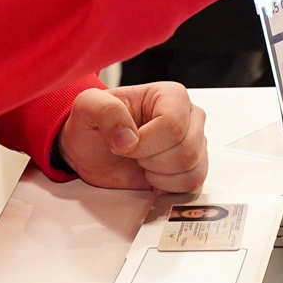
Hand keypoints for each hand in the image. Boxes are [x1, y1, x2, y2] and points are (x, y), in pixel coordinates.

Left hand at [57, 83, 209, 191]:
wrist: (93, 154)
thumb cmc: (94, 127)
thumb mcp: (87, 108)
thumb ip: (105, 111)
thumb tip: (129, 137)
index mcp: (170, 95)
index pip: (172, 126)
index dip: (145, 144)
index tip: (123, 145)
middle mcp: (189, 117)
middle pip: (186, 150)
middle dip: (151, 161)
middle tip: (132, 155)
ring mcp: (195, 142)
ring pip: (191, 168)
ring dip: (159, 175)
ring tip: (142, 164)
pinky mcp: (194, 167)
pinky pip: (194, 184)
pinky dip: (169, 187)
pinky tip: (152, 176)